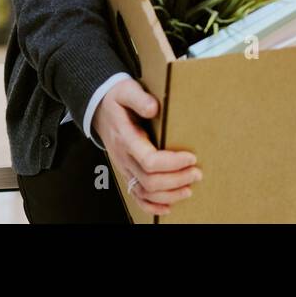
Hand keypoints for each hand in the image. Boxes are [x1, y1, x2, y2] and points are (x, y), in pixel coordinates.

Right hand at [92, 78, 201, 215]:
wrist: (98, 107)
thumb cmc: (116, 98)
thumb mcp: (126, 90)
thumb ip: (139, 98)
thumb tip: (153, 108)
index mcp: (126, 138)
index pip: (149, 160)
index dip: (172, 163)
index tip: (191, 157)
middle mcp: (124, 157)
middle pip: (150, 180)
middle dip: (176, 180)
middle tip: (197, 173)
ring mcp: (123, 167)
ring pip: (144, 191)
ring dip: (169, 194)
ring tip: (189, 188)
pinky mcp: (125, 171)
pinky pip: (136, 195)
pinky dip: (152, 206)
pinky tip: (168, 206)